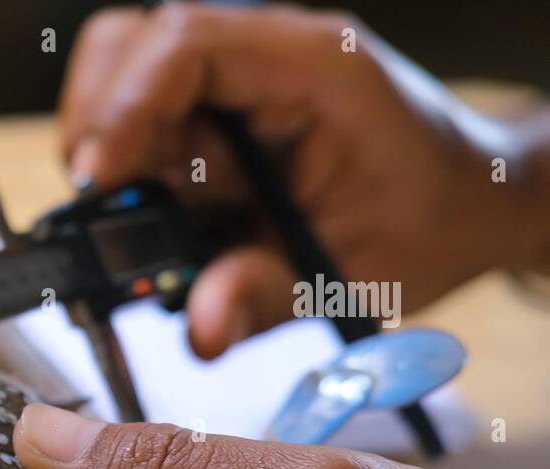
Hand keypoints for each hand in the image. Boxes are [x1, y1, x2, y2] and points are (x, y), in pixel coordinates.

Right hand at [59, 4, 549, 357]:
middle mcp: (261, 55)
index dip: (125, 108)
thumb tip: (198, 330)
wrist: (465, 201)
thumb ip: (267, 297)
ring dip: (109, 152)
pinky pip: (142, 121)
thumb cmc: (425, 222)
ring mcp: (232, 79)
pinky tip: (159, 216)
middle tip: (105, 208)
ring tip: (134, 217)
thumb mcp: (351, 274)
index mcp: (308, 67)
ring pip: (121, 80)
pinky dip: (128, 170)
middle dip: (98, 129)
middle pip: (129, 50)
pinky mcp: (214, 109)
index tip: (98, 181)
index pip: (184, 45)